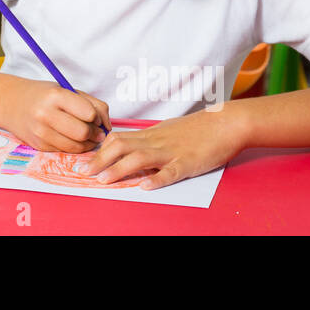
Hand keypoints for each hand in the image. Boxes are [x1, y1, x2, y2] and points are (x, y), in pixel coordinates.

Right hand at [0, 77, 110, 153]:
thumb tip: (107, 126)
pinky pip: (64, 151)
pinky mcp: (38, 145)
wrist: (10, 102)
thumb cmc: (43, 95)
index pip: (88, 113)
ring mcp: (40, 131)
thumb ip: (92, 104)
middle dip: (94, 133)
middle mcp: (45, 114)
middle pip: (83, 133)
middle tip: (95, 130)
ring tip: (86, 136)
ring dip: (87, 144)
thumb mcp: (67, 90)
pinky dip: (73, 147)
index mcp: (55, 95)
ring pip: (76, 147)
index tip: (95, 116)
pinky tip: (70, 138)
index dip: (97, 117)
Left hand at [83, 106, 247, 189]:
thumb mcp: (167, 131)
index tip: (83, 160)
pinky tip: (144, 186)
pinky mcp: (188, 162)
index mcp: (151, 135)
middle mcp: (156, 141)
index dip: (98, 150)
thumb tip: (128, 149)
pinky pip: (170, 171)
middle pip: (121, 146)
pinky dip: (156, 179)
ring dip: (119, 169)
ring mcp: (172, 152)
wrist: (226, 122)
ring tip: (103, 180)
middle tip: (83, 172)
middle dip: (100, 160)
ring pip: (140, 158)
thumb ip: (148, 141)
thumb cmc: (197, 129)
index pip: (118, 139)